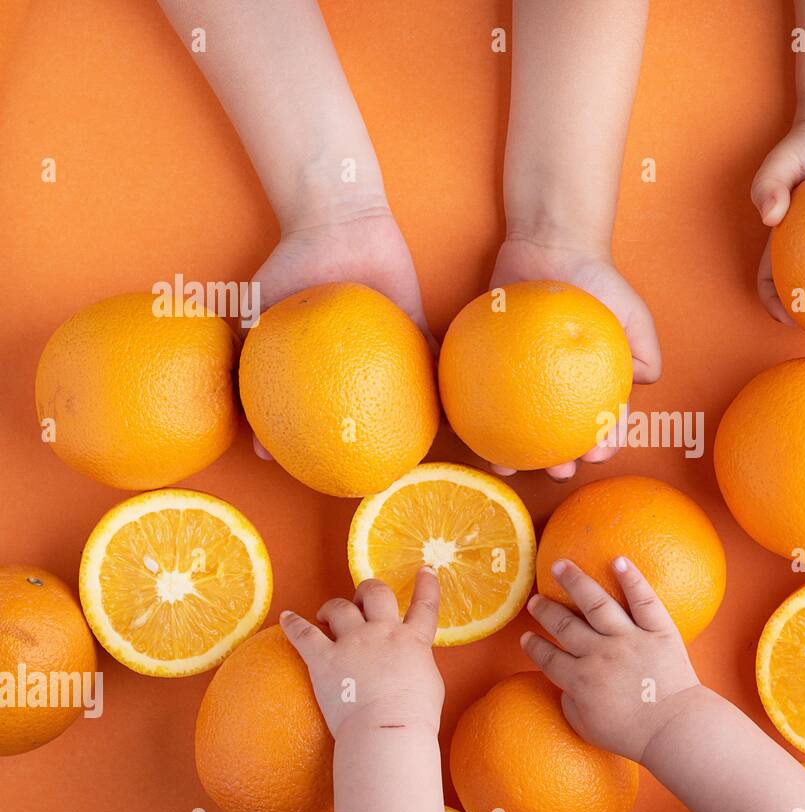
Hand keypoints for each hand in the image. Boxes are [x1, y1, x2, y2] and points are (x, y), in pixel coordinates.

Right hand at [249, 202, 429, 458]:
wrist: (334, 218)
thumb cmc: (293, 263)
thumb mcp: (259, 312)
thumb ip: (245, 357)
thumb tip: (236, 407)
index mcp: (320, 364)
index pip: (319, 415)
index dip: (319, 446)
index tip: (321, 476)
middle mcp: (356, 360)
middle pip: (369, 411)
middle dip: (376, 444)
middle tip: (381, 478)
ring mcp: (388, 344)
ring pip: (405, 392)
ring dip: (416, 422)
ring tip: (426, 459)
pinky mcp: (415, 322)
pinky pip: (430, 358)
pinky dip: (437, 382)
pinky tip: (447, 414)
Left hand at [279, 568, 443, 737]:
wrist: (388, 730)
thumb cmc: (414, 716)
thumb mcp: (429, 683)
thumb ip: (417, 664)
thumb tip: (408, 662)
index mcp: (412, 641)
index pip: (424, 606)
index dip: (426, 584)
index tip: (424, 569)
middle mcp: (383, 632)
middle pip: (376, 594)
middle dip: (368, 590)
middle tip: (361, 599)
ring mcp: (353, 643)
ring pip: (339, 607)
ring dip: (332, 607)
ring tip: (325, 614)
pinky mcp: (325, 659)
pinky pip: (303, 634)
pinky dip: (292, 624)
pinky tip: (286, 617)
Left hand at [489, 234, 661, 480]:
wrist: (552, 245)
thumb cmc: (597, 280)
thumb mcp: (633, 312)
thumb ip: (645, 349)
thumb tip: (643, 384)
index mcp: (593, 385)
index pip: (602, 423)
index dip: (602, 445)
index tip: (595, 455)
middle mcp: (557, 387)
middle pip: (556, 435)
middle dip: (557, 462)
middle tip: (556, 472)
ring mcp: (522, 378)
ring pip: (516, 426)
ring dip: (512, 453)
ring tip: (505, 466)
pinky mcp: (490, 363)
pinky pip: (482, 393)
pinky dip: (476, 414)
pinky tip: (472, 428)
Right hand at [520, 557, 699, 761]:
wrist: (675, 729)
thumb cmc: (633, 735)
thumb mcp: (589, 729)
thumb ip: (570, 706)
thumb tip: (565, 688)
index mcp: (580, 681)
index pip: (550, 658)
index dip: (535, 647)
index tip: (526, 636)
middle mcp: (599, 654)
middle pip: (565, 626)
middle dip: (546, 611)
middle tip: (535, 600)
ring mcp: (629, 639)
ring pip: (596, 603)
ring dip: (575, 583)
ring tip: (560, 566)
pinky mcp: (658, 631)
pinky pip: (644, 600)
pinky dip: (631, 579)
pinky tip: (618, 561)